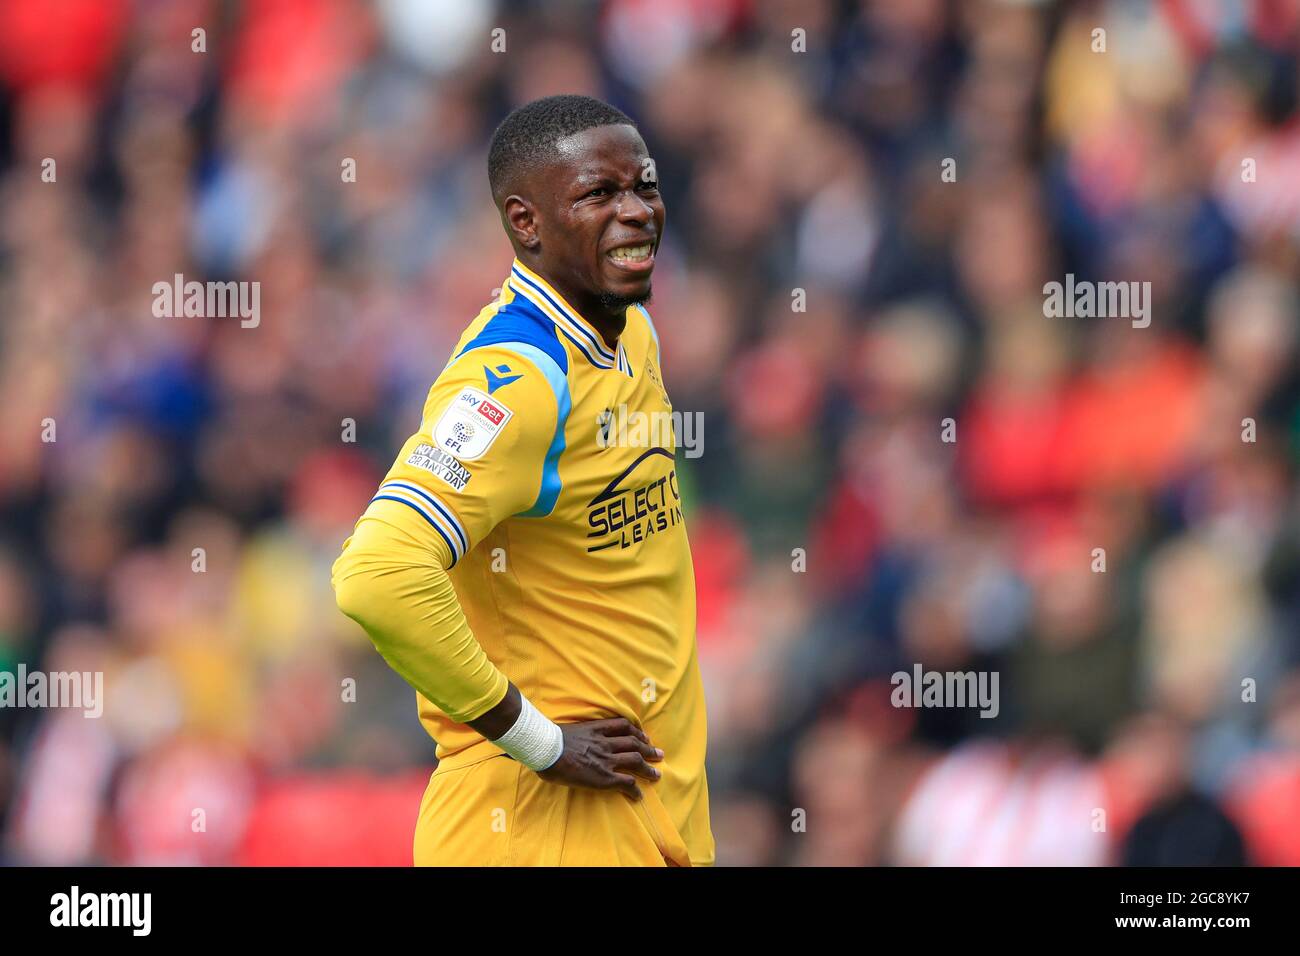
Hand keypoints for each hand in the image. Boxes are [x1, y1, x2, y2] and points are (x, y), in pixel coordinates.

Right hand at [536, 717, 663, 799]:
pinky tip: (639, 795)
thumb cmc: (549, 740)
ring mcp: (606, 759)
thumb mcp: (568, 730)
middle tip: (659, 754)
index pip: (623, 725)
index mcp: (596, 729)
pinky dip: (635, 788)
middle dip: (649, 748)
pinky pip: (626, 782)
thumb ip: (578, 734)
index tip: (643, 735)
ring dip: (648, 768)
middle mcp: (606, 742)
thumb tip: (573, 740)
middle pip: (634, 742)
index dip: (636, 731)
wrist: (546, 750)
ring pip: (635, 760)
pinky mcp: (604, 777)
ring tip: (656, 774)